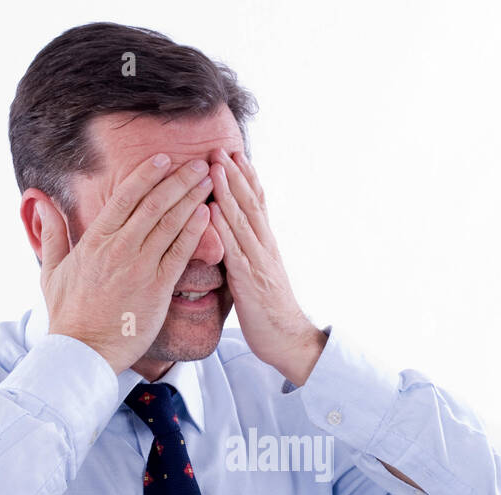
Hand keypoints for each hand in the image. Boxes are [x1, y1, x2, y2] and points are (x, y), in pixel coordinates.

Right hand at [38, 154, 213, 373]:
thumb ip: (52, 232)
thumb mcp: (52, 269)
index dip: (147, 174)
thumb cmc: (68, 314)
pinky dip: (194, 230)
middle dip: (178, 180)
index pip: (124, 196)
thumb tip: (39, 200)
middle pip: (153, 203)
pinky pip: (180, 252)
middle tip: (198, 163)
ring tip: (208, 180)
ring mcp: (139, 266)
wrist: (84, 350)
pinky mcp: (157, 288)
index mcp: (95, 240)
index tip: (164, 158)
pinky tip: (206, 213)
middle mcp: (119, 248)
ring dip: (191, 198)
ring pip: (170, 223)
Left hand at [208, 149, 326, 385]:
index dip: (247, 178)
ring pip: (243, 220)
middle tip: (221, 146)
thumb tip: (233, 242)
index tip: (235, 154)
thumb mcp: (259, 278)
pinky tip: (211, 210)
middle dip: (236, 173)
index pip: (257, 205)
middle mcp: (265, 248)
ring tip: (215, 165)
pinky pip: (234, 249)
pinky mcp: (249, 281)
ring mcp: (258, 263)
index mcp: (267, 247)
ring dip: (229, 191)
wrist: (289, 342)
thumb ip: (248, 257)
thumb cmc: (270, 314)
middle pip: (251, 203)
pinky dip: (223, 227)